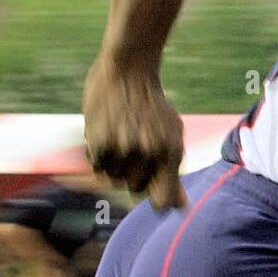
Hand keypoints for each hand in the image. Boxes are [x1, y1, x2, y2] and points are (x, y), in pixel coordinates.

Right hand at [83, 55, 185, 208]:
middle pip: (135, 190)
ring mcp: (122, 147)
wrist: (128, 70)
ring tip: (121, 139)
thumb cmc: (153, 106)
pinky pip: (98, 167)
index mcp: (170, 152)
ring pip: (114, 179)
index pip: (161, 201)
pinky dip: (101, 157)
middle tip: (135, 149)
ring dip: (116, 166)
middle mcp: (148, 152)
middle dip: (135, 175)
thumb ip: (173, 173)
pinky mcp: (99, 141)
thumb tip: (179, 206)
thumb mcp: (172, 135)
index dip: (157, 200)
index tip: (154, 190)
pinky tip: (108, 135)